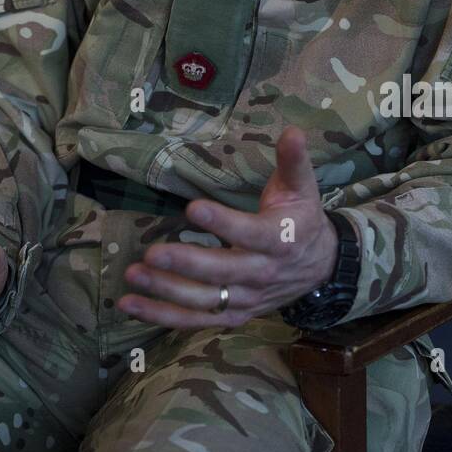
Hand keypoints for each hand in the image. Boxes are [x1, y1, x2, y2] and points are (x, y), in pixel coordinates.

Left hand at [118, 126, 339, 328]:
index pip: (249, 234)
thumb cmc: (301, 219)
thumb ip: (293, 161)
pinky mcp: (234, 315)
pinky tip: (131, 305)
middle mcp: (262, 274)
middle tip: (153, 252)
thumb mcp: (303, 188)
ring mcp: (247, 299)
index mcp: (279, 240)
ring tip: (134, 274)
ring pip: (205, 301)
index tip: (192, 208)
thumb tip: (292, 131)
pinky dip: (164, 317)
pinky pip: (197, 320)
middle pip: (223, 272)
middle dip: (186, 264)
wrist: (320, 267)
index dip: (222, 223)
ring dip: (167, 292)